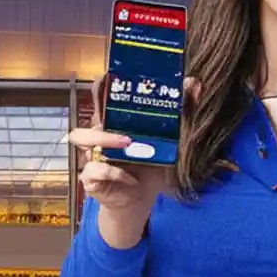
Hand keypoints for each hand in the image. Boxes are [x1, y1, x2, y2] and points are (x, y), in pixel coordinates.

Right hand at [70, 76, 198, 246]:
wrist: (141, 200)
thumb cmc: (151, 168)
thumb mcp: (171, 141)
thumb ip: (182, 112)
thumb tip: (195, 83)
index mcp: (114, 122)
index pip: (100, 98)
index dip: (101, 86)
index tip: (110, 75)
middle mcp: (99, 134)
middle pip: (89, 115)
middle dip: (101, 114)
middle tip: (127, 120)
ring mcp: (92, 154)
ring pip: (82, 138)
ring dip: (104, 138)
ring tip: (126, 143)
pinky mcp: (90, 176)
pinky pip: (94, 169)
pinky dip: (114, 172)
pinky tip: (130, 178)